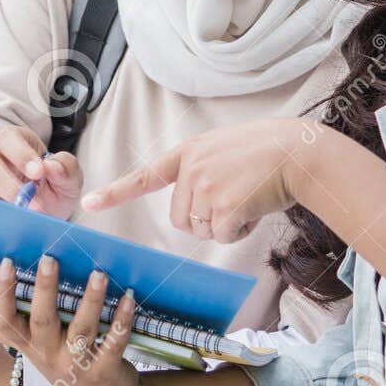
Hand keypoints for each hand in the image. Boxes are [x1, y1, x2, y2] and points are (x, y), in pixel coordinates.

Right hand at [0, 126, 82, 218]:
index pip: (9, 139)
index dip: (21, 155)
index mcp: (13, 139)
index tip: (38, 173)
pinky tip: (5, 222)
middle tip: (32, 203)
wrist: (44, 208)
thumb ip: (66, 168)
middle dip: (9, 184)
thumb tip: (50, 166)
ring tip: (21, 216)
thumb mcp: (69, 176)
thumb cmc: (53, 185)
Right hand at [0, 256, 146, 385]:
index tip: (5, 263)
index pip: (6, 321)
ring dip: (90, 301)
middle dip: (45, 290)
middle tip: (48, 258)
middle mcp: (49, 354)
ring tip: (98, 273)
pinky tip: (128, 297)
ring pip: (81, 331)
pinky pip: (114, 343)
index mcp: (28, 344)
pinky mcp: (105, 371)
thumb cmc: (60, 361)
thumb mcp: (27, 347)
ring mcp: (76, 365)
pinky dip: (121, 320)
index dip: (3, 294)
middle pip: (43, 322)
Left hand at [80, 116, 318, 242]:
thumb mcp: (224, 148)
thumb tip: (198, 211)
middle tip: (234, 199)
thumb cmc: (268, 152)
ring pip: (201, 230)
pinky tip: (255, 207)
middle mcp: (191, 169)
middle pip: (181, 218)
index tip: (89, 203)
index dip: (116, 192)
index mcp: (189, 152)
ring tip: (247, 197)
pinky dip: (240, 231)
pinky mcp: (222, 206)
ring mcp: (205, 186)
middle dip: (205, 220)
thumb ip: (202, 170)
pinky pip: (222, 236)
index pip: (146, 176)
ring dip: (225, 225)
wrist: (296, 152)